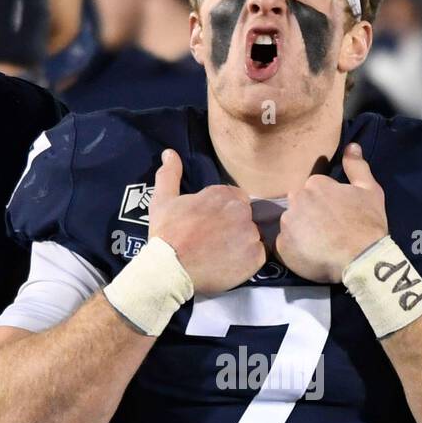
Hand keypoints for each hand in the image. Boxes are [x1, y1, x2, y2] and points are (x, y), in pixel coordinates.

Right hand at [149, 149, 265, 293]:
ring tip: (221, 255)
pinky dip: (247, 261)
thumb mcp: (163, 200)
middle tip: (215, 241)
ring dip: (241, 243)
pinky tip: (229, 265)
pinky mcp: (255, 258)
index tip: (210, 224)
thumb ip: (170, 174)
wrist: (170, 270)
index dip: (223, 212)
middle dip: (233, 226)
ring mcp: (250, 235)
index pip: (235, 199)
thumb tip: (169, 152)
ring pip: (252, 236)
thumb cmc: (166, 234)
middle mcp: (241, 211)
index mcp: (223, 194)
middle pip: (245, 217)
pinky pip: (258, 256)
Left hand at [275, 143, 388, 282]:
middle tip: (327, 230)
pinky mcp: (282, 246)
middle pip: (299, 205)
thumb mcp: (370, 191)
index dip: (326, 203)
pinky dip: (295, 250)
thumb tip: (351, 146)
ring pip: (291, 224)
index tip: (337, 215)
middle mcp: (296, 199)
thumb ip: (357, 167)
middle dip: (309, 214)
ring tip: (319, 245)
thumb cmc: (368, 224)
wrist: (361, 260)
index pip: (313, 189)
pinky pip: (285, 245)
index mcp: (315, 183)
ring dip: (301, 231)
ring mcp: (287, 223)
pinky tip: (311, 255)